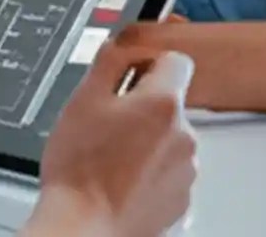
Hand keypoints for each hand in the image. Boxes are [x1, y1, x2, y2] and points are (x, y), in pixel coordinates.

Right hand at [23, 44, 197, 236]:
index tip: (131, 77)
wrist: (83, 229)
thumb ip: (109, 62)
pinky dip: (151, 173)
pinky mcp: (181, 198)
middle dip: (144, 108)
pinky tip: (122, 181)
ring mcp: (186, 169)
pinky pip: (170, 172)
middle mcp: (184, 134)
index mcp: (163, 103)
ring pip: (171, 140)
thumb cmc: (79, 173)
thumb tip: (122, 46)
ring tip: (111, 159)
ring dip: (148, 143)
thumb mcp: (82, 101)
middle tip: (110, 125)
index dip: (150, 64)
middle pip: (171, 104)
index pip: (176, 60)